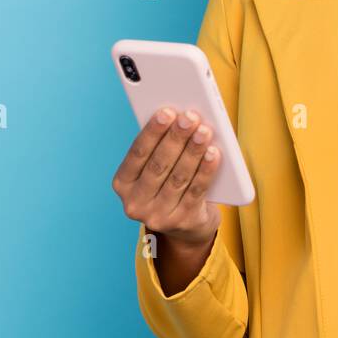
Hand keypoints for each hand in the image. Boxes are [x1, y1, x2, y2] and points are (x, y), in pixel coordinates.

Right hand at [112, 106, 222, 250]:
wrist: (188, 225)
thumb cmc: (170, 184)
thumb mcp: (158, 169)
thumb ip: (161, 147)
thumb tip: (180, 117)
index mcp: (123, 184)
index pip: (137, 154)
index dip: (152, 132)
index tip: (166, 111)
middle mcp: (136, 203)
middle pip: (159, 164)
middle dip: (176, 137)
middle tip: (190, 116)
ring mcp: (159, 216)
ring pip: (179, 177)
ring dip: (193, 151)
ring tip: (205, 130)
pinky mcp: (183, 222)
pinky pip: (197, 191)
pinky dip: (206, 170)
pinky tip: (214, 153)